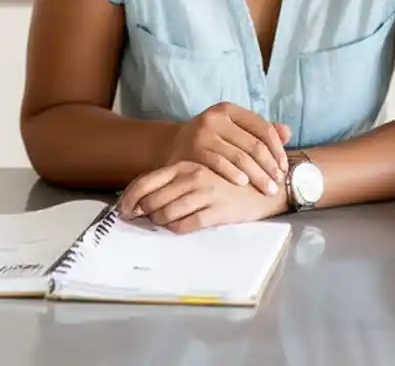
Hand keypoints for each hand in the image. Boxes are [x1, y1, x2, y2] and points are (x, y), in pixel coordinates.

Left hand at [120, 161, 288, 233]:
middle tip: (147, 220)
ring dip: (161, 223)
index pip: (145, 182)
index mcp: (186, 165)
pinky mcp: (217, 211)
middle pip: (152, 202)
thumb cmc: (231, 181)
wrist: (269, 186)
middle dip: (145, 214)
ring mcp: (206, 193)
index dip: (129, 199)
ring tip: (168, 222)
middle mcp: (193, 176)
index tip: (125, 211)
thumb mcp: (201, 172)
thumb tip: (138, 202)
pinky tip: (184, 226)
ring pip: (166, 215)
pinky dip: (178, 229)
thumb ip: (172, 182)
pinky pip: (185, 226)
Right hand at [165, 102, 291, 196]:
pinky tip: (244, 184)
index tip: (284, 167)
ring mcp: (203, 133)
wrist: (172, 146)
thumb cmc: (211, 140)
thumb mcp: (233, 130)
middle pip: (254, 144)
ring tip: (268, 188)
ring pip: (240, 156)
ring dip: (257, 175)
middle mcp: (216, 117)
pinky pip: (219, 164)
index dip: (277, 149)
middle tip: (279, 182)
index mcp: (230, 110)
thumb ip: (259, 131)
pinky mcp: (193, 151)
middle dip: (270, 166)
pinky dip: (234, 174)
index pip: (263, 128)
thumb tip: (288, 133)